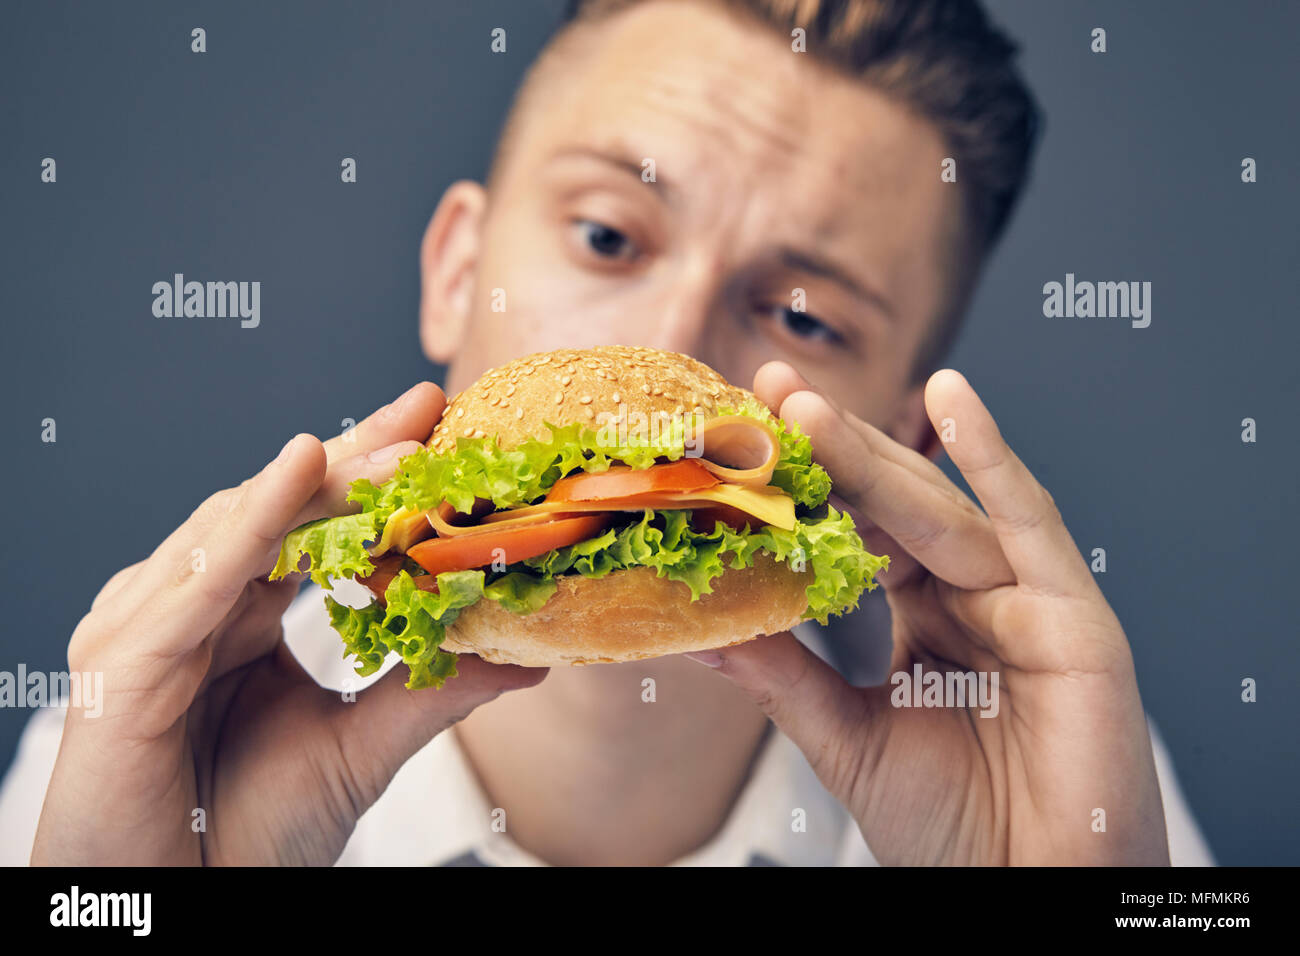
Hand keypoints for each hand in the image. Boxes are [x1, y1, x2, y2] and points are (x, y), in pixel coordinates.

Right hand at [32, 383, 547, 864]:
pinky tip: (301, 470)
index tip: (435, 422)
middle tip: (427, 410)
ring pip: (242, 528)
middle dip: (354, 458)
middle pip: (276, 508)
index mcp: (234, 616)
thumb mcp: (362, 745)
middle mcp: (187, 605)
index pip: (308, 523)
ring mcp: (149, 623)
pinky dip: (253, 521)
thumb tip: (524, 658)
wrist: (184, 909)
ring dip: (323, 482)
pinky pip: (199, 578)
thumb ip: (432, 691)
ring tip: (398, 447)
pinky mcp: (125, 659)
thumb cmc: (245, 831)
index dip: (368, 470)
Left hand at [694, 362, 1168, 864]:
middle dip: (833, 448)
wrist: (1021, 895)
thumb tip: (706, 628)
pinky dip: (994, 458)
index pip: (859, 532)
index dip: (808, 485)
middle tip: (769, 393)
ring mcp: (1024, 600)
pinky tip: (952, 396)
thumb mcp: (847, 737)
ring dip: (875, 454)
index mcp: (924, 620)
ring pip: (939, 510)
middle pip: (895, 506)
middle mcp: (973, 598)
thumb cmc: (956, 831)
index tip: (747, 434)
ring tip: (807, 409)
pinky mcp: (1073, 617)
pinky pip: (1030, 525)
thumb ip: (786, 675)